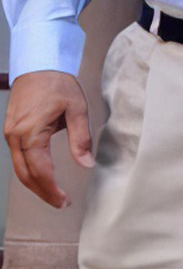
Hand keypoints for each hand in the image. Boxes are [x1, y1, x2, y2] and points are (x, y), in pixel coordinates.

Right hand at [4, 70, 91, 209]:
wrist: (38, 65)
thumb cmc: (57, 84)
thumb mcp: (76, 110)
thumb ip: (80, 139)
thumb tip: (86, 163)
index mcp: (30, 133)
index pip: (40, 170)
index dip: (51, 189)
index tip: (64, 200)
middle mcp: (15, 136)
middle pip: (25, 174)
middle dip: (42, 192)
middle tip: (60, 203)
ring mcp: (10, 134)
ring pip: (18, 168)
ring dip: (34, 184)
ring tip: (53, 194)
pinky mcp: (12, 131)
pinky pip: (18, 158)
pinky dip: (29, 171)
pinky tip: (42, 177)